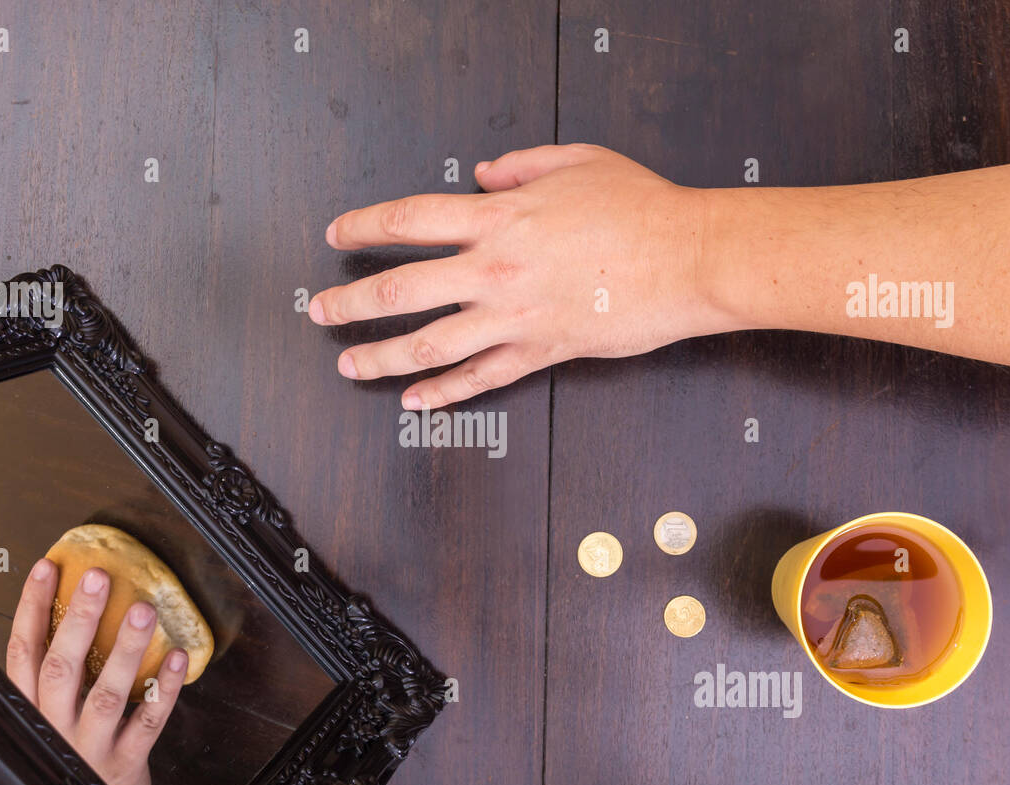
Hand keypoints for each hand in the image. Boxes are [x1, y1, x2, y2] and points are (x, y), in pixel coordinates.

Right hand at [6, 558, 187, 784]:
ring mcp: (90, 747)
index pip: (23, 652)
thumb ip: (61, 675)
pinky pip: (147, 722)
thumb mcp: (54, 717)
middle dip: (80, 619)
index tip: (48, 568)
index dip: (32, 608)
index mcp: (32, 709)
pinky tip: (177, 658)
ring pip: (105, 693)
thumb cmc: (75, 756)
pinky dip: (163, 689)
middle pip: (61, 667)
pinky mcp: (125, 764)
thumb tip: (80, 607)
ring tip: (144, 609)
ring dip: (126, 649)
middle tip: (100, 577)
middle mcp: (54, 727)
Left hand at [310, 143, 730, 408]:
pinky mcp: (541, 351)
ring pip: (428, 344)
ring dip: (380, 357)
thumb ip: (521, 165)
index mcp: (499, 218)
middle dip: (350, 302)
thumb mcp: (578, 160)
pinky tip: (415, 400)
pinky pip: (480, 378)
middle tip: (320, 311)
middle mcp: (494, 270)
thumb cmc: (641, 209)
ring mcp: (513, 316)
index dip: (363, 227)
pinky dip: (443, 392)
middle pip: (400, 289)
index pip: (409, 221)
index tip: (337, 235)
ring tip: (350, 364)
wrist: (689, 259)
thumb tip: (482, 174)